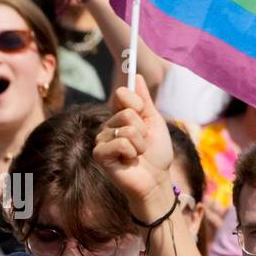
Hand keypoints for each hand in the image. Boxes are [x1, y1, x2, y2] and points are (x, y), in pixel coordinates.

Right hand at [93, 75, 174, 219]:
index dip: (136, 101)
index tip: (143, 112)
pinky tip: (129, 161)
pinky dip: (132, 152)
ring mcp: (101, 140)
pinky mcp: (99, 155)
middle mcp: (107, 126)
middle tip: (143, 143)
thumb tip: (137, 75)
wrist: (156, 180)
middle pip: (127, 112)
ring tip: (137, 154)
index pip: (121, 93)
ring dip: (140, 143)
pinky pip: (121, 143)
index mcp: (119, 116)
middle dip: (143, 129)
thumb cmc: (156, 153)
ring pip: (127, 128)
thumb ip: (144, 100)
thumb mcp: (154, 122)